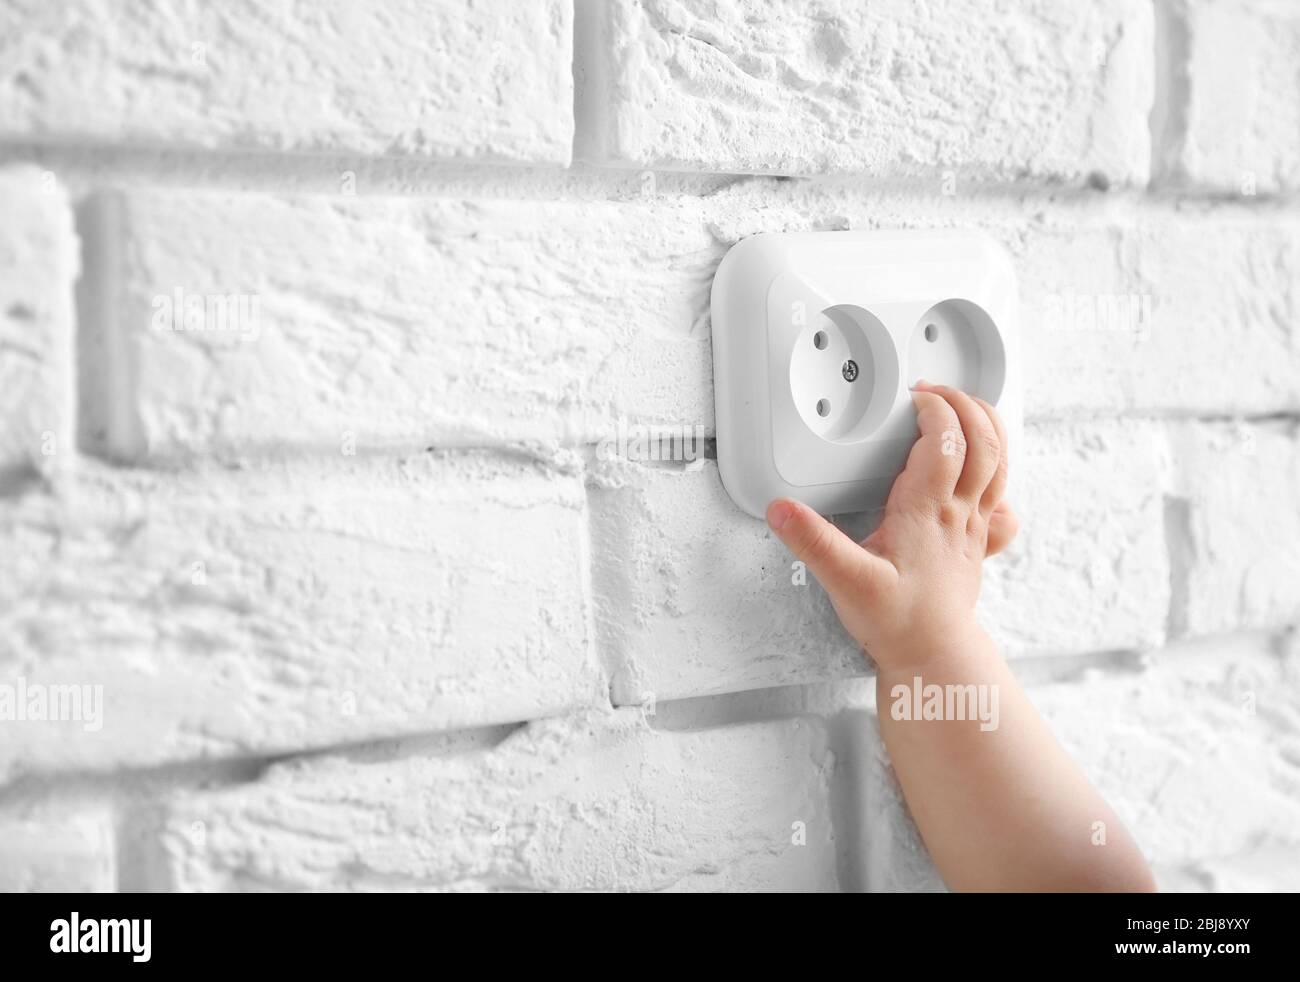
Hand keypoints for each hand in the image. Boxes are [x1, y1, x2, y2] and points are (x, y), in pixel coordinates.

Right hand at [767, 381, 1015, 672]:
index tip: (914, 396)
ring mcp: (973, 528)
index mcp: (928, 511)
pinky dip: (1000, 473)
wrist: (934, 658)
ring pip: (1000, 463)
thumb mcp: (844, 580)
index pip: (945, 441)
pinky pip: (1002, 498)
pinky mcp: (977, 544)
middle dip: (963, 404)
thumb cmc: (898, 622)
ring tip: (968, 407)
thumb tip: (781, 509)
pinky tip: (987, 472)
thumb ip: (812, 541)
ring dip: (989, 427)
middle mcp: (958, 513)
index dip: (934, 409)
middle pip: (983, 441)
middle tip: (938, 391)